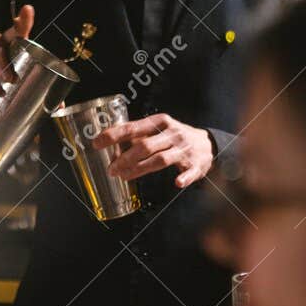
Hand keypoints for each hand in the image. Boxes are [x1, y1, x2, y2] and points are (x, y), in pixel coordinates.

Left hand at [93, 113, 214, 190]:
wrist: (208, 144)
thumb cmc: (175, 137)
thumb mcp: (158, 130)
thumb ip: (138, 136)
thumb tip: (110, 144)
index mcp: (159, 122)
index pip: (132, 127)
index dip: (113, 135)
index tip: (96, 143)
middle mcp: (172, 133)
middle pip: (144, 145)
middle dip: (124, 158)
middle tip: (111, 169)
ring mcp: (184, 149)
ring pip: (160, 160)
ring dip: (140, 170)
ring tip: (124, 176)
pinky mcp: (196, 164)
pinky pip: (189, 172)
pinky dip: (183, 178)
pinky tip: (176, 183)